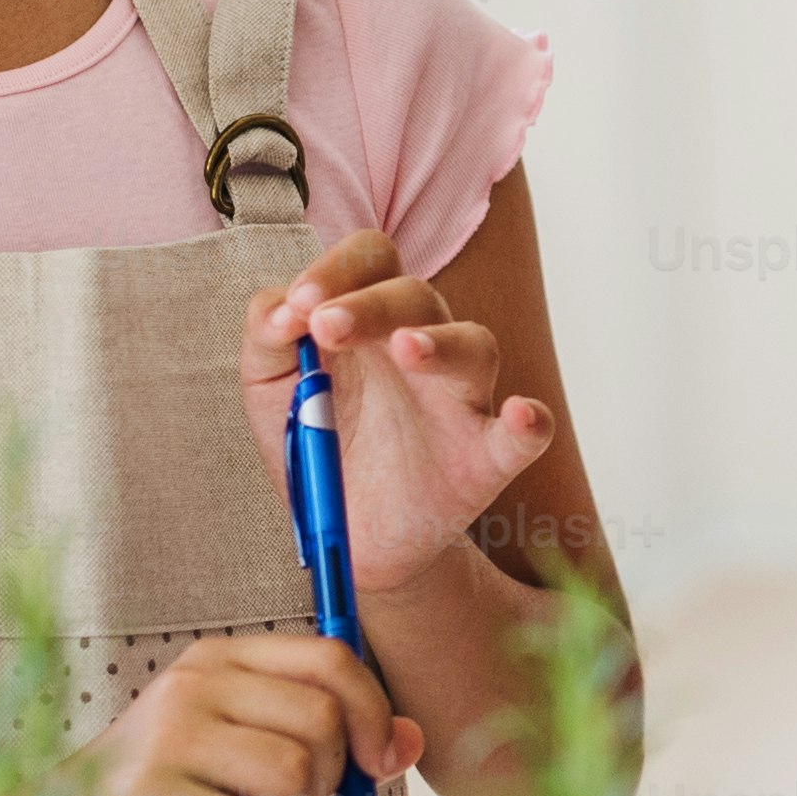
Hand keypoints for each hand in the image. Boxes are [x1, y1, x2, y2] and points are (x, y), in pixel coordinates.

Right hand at [63, 632, 411, 795]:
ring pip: (294, 772)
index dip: (374, 710)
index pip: (331, 657)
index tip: (377, 759)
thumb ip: (326, 732)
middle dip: (328, 773)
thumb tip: (414, 741)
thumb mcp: (243, 742)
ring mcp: (169, 739)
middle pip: (323, 717)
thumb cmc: (169, 790)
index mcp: (219, 658)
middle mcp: (194, 683)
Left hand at [246, 237, 555, 591]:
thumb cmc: (318, 440)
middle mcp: (423, 346)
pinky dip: (529, 422)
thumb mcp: (270, 386)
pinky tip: (518, 415)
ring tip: (407, 349)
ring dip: (442, 344)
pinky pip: (527, 434)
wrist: (349, 535)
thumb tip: (282, 310)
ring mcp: (461, 400)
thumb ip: (266, 336)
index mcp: (371, 318)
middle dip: (371, 305)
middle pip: (417, 296)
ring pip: (475, 346)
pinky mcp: (487, 458)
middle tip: (326, 326)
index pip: (371, 260)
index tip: (302, 303)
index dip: (338, 268)